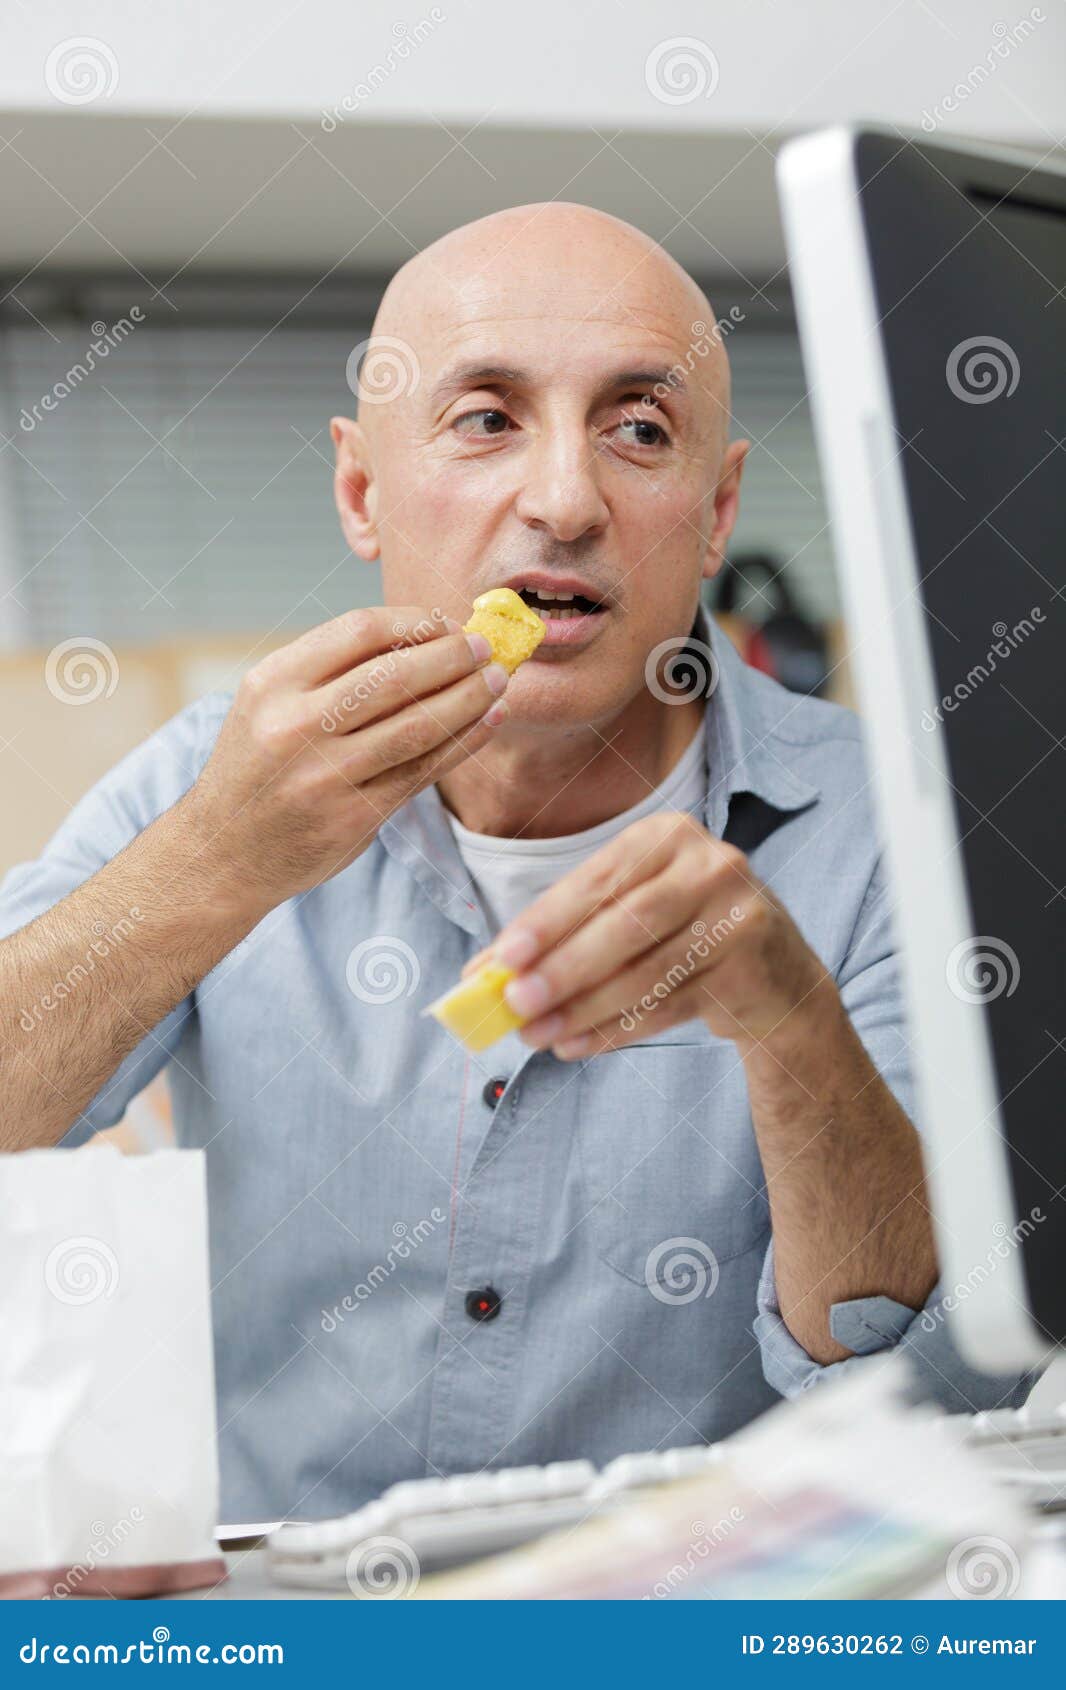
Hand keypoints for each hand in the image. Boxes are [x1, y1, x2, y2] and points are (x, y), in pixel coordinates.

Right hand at [179, 605, 508, 916]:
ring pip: (418, 724)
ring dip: (469, 697)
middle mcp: (295, 724)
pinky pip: (423, 769)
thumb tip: (422, 638)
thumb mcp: (269, 705)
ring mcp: (326, 774)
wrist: (223, 853)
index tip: (447, 622)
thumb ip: (330, 673)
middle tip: (486, 647)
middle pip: (395, 674)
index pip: (358, 631)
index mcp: (273, 682)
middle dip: (452, 656)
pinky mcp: (354, 815)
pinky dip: (464, 741)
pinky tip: (488, 722)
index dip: (414, 622)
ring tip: (498, 680)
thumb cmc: (259, 768)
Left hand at [477, 812, 831, 1058]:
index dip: (546, 921)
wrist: (775, 975)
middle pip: (625, 922)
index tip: (501, 958)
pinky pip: (670, 1004)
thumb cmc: (681, 934)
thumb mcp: (631, 912)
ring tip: (539, 1034)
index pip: (597, 880)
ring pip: (647, 969)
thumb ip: (566, 933)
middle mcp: (711, 864)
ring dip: (584, 1008)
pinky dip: (617, 1029)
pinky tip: (578, 1045)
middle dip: (563, 967)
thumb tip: (484, 971)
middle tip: (516, 1003)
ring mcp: (738, 914)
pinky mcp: (751, 965)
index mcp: (668, 835)